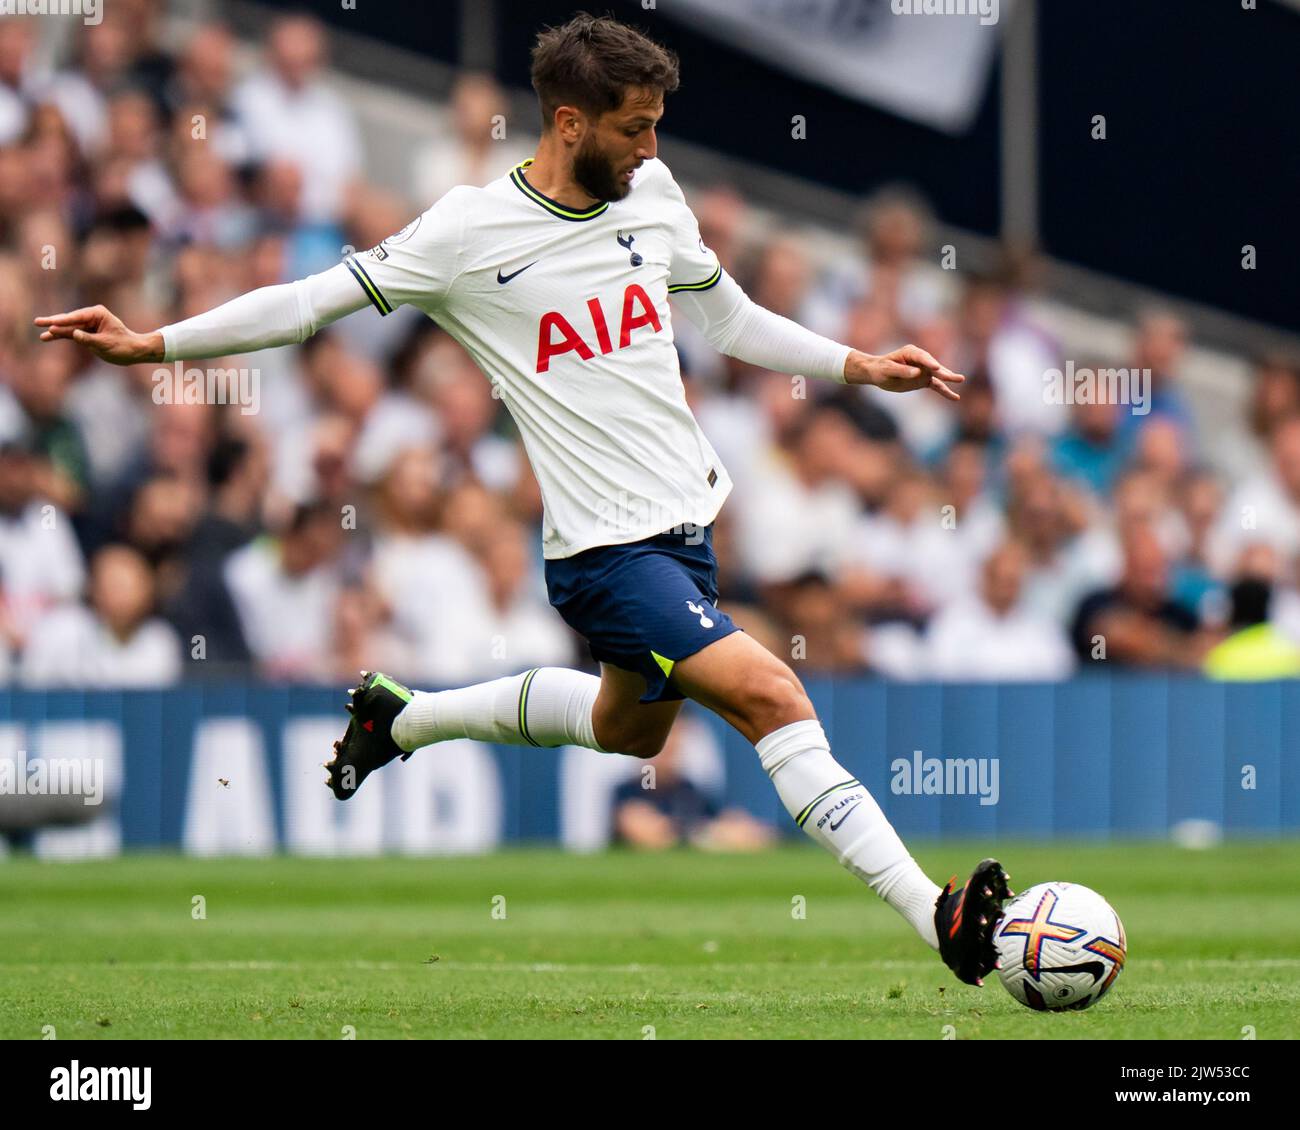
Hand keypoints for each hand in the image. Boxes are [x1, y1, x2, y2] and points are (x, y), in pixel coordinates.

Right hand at [34, 306, 164, 364]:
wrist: (134, 351)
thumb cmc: (123, 346)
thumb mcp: (106, 344)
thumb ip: (88, 339)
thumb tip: (73, 334)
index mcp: (98, 313)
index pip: (76, 317)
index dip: (62, 321)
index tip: (51, 324)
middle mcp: (91, 316)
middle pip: (69, 319)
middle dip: (53, 322)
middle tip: (37, 322)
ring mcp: (88, 323)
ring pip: (68, 327)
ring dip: (55, 330)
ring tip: (41, 333)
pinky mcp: (86, 332)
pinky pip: (71, 333)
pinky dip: (61, 335)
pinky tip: (48, 337)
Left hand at [844, 344, 964, 400]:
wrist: (878, 373)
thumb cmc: (881, 369)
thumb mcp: (887, 370)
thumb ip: (901, 371)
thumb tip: (917, 373)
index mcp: (910, 353)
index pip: (922, 357)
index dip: (929, 362)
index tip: (937, 368)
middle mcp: (920, 360)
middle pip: (934, 366)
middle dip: (944, 372)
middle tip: (954, 377)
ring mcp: (924, 370)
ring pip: (938, 375)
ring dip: (948, 378)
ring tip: (960, 379)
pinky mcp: (924, 379)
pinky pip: (936, 385)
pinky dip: (945, 391)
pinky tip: (955, 397)